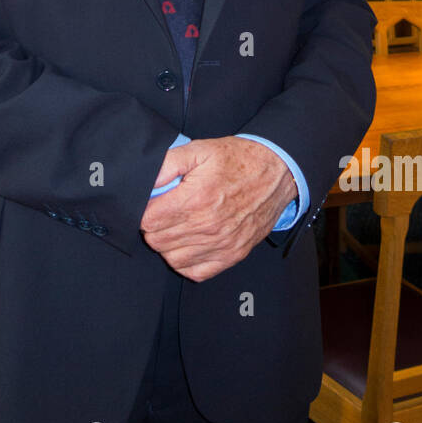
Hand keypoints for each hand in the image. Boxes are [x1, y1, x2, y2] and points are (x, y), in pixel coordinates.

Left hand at [139, 137, 295, 280]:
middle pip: (157, 241)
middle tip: (163, 212)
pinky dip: (186, 262)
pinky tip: (189, 244)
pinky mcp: (232, 255)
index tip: (152, 204)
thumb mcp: (199, 150)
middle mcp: (207, 226)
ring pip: (172, 258)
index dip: (144, 211)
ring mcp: (221, 244)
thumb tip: (146, 180)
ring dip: (168, 245)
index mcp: (195, 200)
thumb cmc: (237, 160)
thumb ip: (168, 164)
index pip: (149, 221)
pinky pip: (196, 272)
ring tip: (176, 226)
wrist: (277, 171)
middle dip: (154, 226)